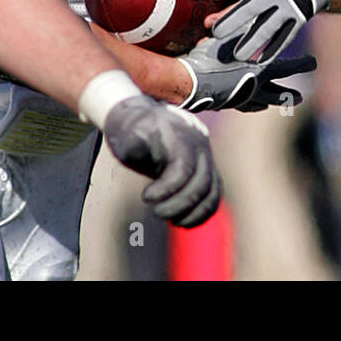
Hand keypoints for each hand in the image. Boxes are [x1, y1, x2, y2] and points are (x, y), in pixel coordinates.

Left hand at [100, 96, 220, 227]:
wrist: (145, 119)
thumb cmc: (131, 130)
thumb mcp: (126, 133)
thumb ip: (132, 142)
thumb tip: (134, 148)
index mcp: (179, 132)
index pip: (184, 166)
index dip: (167, 188)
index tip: (146, 197)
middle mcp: (198, 144)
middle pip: (201, 182)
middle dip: (178, 205)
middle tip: (155, 212)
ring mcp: (206, 157)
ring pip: (211, 191)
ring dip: (192, 212)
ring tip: (170, 219)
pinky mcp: (207, 170)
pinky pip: (213, 194)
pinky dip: (201, 212)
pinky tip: (182, 221)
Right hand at [177, 35, 316, 111]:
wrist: (188, 82)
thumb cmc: (210, 57)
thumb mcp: (230, 36)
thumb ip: (245, 28)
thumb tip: (259, 13)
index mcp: (259, 72)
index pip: (286, 67)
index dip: (301, 64)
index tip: (313, 63)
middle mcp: (252, 88)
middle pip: (276, 93)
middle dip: (288, 94)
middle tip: (301, 97)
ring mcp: (239, 98)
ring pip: (258, 102)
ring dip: (268, 102)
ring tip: (273, 105)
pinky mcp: (224, 103)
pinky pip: (241, 104)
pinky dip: (248, 104)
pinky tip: (247, 104)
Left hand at [199, 0, 340, 61]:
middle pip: (248, 7)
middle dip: (230, 20)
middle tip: (212, 31)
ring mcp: (290, 3)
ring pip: (266, 27)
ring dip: (250, 41)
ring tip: (235, 53)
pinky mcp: (302, 14)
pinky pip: (285, 35)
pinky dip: (273, 47)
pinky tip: (261, 59)